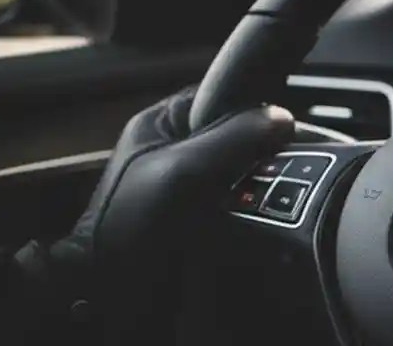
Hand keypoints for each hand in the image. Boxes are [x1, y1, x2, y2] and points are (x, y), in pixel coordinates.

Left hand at [51, 87, 293, 334]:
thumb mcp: (183, 170)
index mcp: (160, 123)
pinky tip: (264, 213)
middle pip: (236, 135)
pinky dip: (254, 206)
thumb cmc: (128, 227)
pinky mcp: (198, 217)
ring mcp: (186, 185)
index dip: (253, 110)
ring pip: (241, 169)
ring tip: (275, 191)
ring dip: (260, 180)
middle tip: (282, 164)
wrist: (109, 294)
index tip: (283, 129)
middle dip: (260, 150)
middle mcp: (174, 148)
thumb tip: (282, 116)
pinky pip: (239, 200)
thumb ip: (233, 137)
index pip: (221, 97)